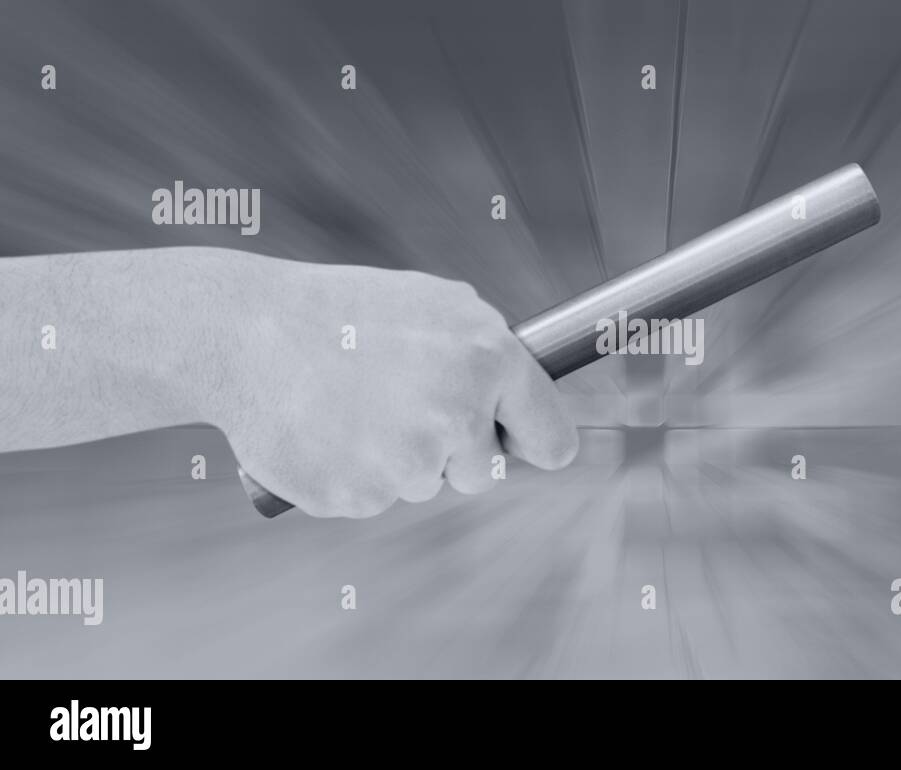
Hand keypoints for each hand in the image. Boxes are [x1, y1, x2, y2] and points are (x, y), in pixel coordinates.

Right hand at [216, 255, 577, 518]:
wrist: (243, 333)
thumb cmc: (346, 313)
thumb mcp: (437, 306)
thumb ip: (490, 356)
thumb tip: (528, 403)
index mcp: (489, 359)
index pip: (553, 438)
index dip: (535, 442)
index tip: (521, 442)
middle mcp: (457, 415)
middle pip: (485, 473)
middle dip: (454, 451)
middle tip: (404, 405)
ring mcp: (407, 462)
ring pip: (425, 485)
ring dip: (398, 458)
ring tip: (353, 405)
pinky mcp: (358, 497)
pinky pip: (375, 499)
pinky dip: (353, 474)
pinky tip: (325, 428)